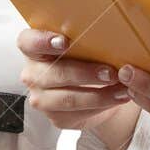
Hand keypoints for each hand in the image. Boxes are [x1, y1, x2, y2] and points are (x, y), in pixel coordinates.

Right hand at [17, 28, 132, 130]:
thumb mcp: (83, 43)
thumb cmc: (86, 57)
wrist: (93, 87)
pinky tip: (119, 98)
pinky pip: (78, 113)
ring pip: (68, 98)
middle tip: (111, 72)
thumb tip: (111, 33)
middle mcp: (32, 73)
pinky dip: (102, 106)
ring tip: (122, 89)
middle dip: (85, 73)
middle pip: (54, 74)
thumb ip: (86, 36)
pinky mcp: (55, 117)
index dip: (43, 41)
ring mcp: (41, 98)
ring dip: (98, 95)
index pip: (28, 42)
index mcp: (33, 48)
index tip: (64, 41)